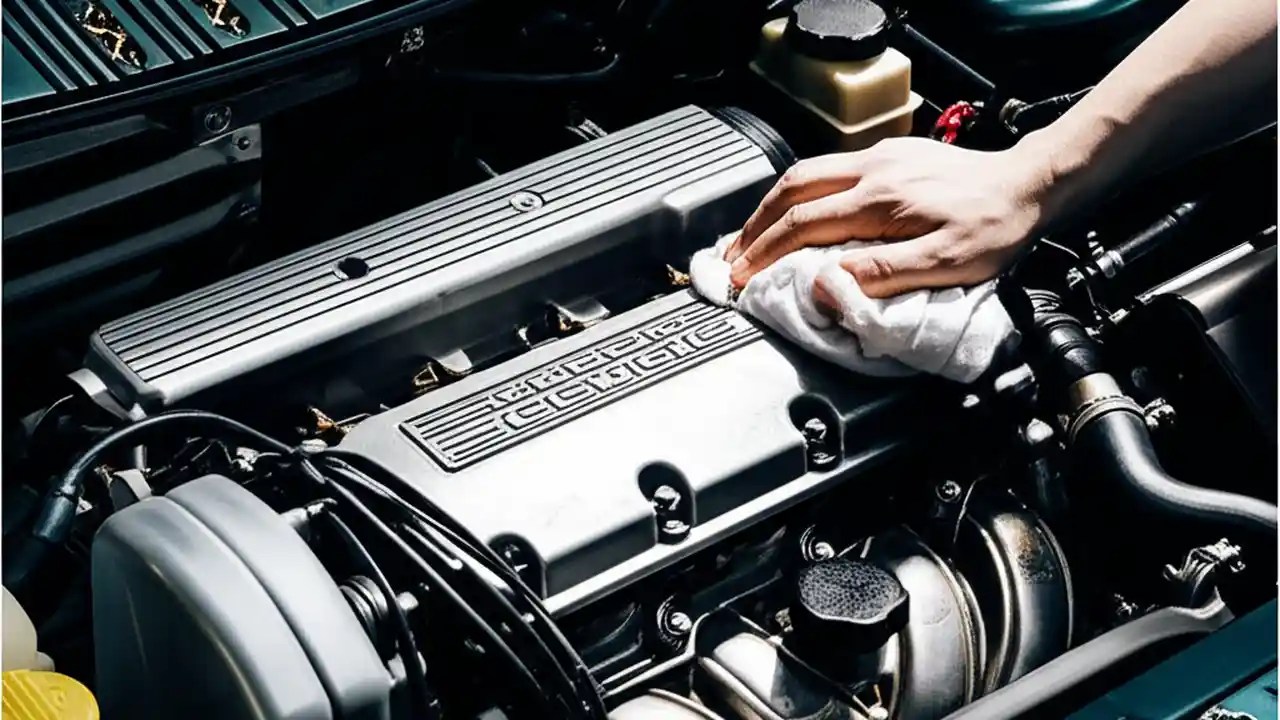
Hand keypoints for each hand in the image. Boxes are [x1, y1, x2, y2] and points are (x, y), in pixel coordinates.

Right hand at [724, 137, 1053, 299]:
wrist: (1030, 184)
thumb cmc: (995, 227)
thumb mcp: (945, 265)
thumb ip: (882, 275)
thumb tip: (827, 283)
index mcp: (880, 202)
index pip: (803, 226)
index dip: (765, 253)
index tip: (741, 276)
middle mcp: (872, 172)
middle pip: (792, 191)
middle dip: (755, 226)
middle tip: (733, 255)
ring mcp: (878, 158)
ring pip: (805, 173)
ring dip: (771, 206)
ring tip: (752, 234)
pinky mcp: (889, 156)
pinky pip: (827, 168)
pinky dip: (798, 191)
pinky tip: (795, 208)